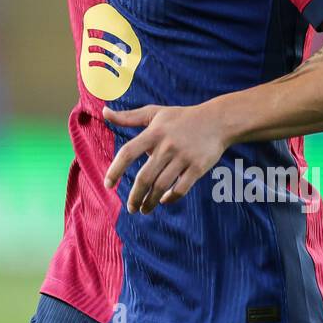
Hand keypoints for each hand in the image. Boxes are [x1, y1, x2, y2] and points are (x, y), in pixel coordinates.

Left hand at [102, 103, 230, 213]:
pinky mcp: (198, 167)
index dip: (115, 170)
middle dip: (135, 196)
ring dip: (150, 202)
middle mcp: (166, 146)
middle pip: (145, 177)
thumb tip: (104, 113)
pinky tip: (163, 201)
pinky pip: (181, 188)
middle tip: (130, 208)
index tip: (108, 185)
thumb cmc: (182, 117)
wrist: (218, 120)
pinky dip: (170, 198)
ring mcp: (183, 157)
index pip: (128, 152)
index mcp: (153, 133)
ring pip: (161, 186)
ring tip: (143, 209)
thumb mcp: (155, 113)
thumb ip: (129, 117)